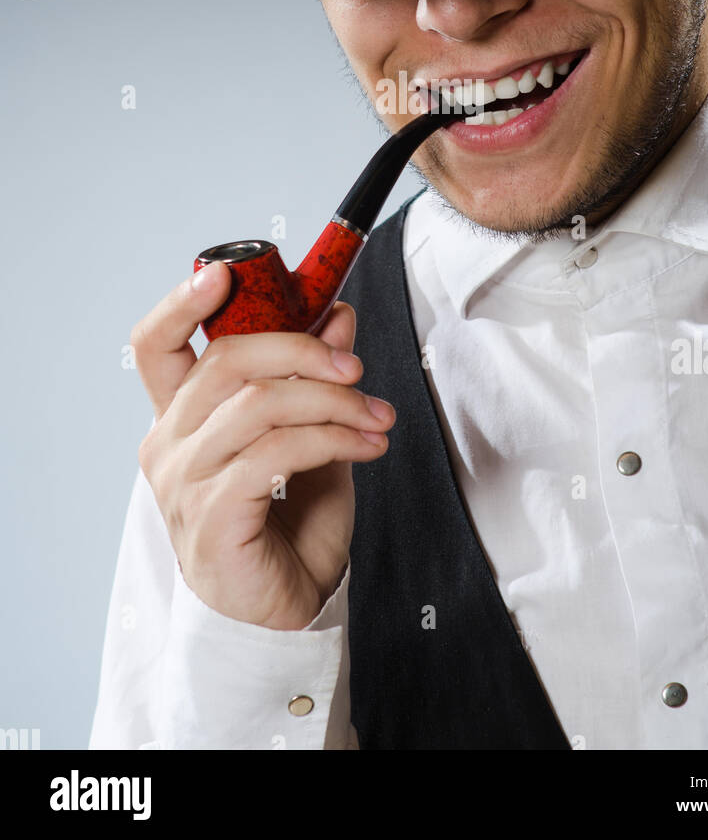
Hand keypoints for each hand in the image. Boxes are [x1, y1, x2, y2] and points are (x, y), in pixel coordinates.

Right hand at [131, 261, 394, 629]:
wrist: (287, 611)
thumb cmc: (289, 523)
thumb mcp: (311, 433)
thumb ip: (317, 377)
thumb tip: (338, 313)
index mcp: (181, 416)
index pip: (155, 345)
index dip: (182, 302)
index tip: (226, 271)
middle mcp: (169, 443)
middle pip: (225, 360)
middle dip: (302, 350)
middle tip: (357, 367)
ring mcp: (183, 482)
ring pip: (261, 404)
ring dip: (335, 402)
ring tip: (378, 418)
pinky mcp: (212, 517)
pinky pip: (277, 452)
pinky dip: (334, 439)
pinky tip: (369, 448)